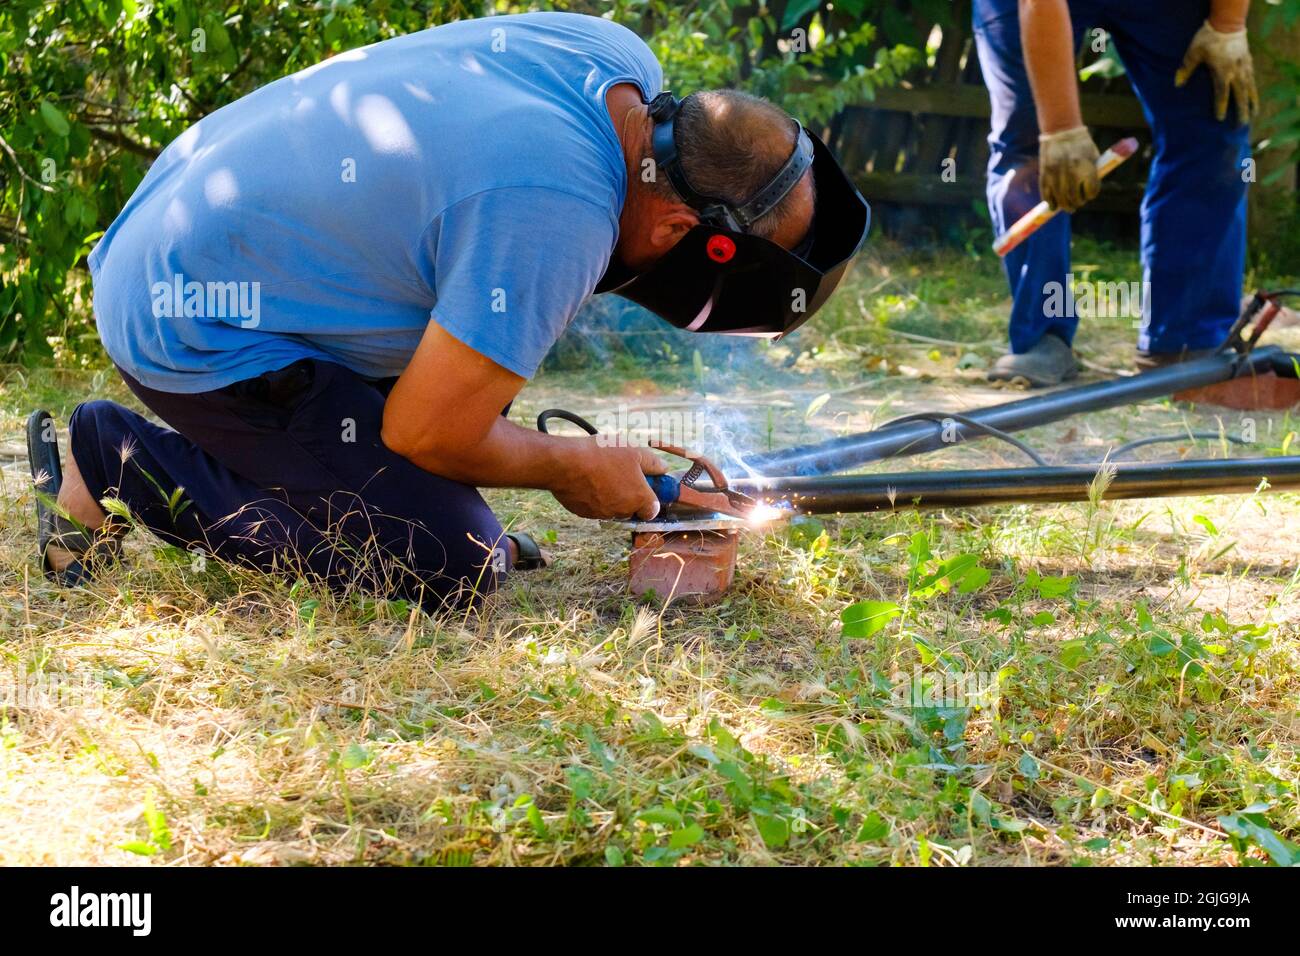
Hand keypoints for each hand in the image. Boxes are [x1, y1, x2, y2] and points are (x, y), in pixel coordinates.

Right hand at [550, 440, 667, 520]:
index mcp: (638, 498)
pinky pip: (593, 507)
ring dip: (610, 495)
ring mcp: (602, 514)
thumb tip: (664, 468)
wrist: (565, 463)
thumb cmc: (602, 455)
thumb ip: (652, 462)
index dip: (649, 498)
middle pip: (631, 508)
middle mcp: (622, 511)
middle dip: (628, 495)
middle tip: (620, 473)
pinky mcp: (583, 513)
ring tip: (601, 472)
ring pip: (611, 508)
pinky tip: (587, 479)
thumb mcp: (633, 450)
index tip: (644, 485)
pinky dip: (593, 497)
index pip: (651, 510)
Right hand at [1038, 126, 1099, 212]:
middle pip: (1074, 199)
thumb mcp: (1093, 155)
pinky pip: (1047, 194)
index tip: (1089, 195)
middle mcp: (1072, 172)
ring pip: (1060, 199)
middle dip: (1077, 204)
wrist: (1061, 130)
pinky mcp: (1045, 174)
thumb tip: (1089, 192)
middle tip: (1076, 204)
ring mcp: (1057, 174)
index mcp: (1087, 167)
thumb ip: (1093, 173)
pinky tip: (1054, 205)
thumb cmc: (1081, 143)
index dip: (1090, 195)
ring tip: (1067, 207)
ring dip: (1064, 206)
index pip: (1091, 191)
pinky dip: (1050, 202)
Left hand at [1176, 20, 1257, 123]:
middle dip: (1241, 111)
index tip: (1220, 119)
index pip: (1222, 93)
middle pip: (1240, 95)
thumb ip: (1186, 68)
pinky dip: (1253, 91)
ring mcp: (1244, 67)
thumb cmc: (1208, 38)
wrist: (1228, 23)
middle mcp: (1236, 71)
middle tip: (1240, 125)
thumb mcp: (1193, 52)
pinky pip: (1252, 80)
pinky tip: (1252, 98)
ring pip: (1250, 88)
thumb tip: (1177, 84)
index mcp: (1222, 71)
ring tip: (1252, 115)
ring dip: (1251, 103)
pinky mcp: (1248, 62)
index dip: (1221, 107)